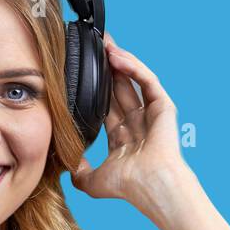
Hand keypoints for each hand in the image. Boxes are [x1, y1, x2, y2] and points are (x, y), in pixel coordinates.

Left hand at [70, 32, 192, 209]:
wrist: (149, 184)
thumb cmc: (127, 186)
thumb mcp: (93, 181)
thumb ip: (79, 173)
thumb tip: (67, 168)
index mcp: (122, 137)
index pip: (105, 105)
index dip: (93, 88)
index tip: (79, 74)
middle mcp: (137, 122)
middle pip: (118, 87)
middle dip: (105, 68)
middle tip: (92, 48)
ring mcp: (151, 113)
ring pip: (133, 79)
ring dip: (119, 61)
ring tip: (103, 44)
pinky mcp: (162, 106)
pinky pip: (146, 80)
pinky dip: (133, 67)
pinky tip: (117, 57)